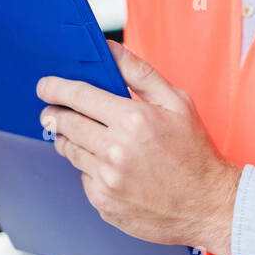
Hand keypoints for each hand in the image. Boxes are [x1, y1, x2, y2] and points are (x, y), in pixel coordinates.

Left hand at [36, 39, 240, 254]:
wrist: (209, 205)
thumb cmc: (194, 152)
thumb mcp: (176, 102)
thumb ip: (139, 73)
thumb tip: (110, 49)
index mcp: (132, 120)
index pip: (78, 96)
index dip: (55, 88)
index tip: (45, 86)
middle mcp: (115, 151)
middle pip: (65, 124)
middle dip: (55, 113)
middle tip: (54, 111)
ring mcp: (107, 180)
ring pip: (69, 151)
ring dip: (71, 139)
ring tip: (87, 136)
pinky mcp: (104, 203)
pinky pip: (82, 177)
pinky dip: (89, 168)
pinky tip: (110, 165)